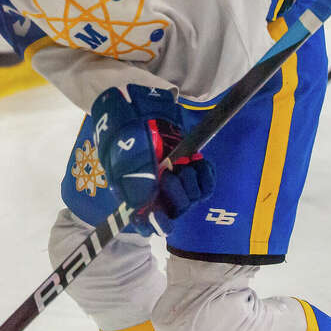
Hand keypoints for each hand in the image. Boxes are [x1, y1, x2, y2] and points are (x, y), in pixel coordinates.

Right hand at [92, 85, 214, 236]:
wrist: (137, 106)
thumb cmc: (125, 132)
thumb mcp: (124, 158)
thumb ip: (134, 184)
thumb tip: (143, 207)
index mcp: (137, 195)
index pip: (149, 223)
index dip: (157, 224)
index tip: (161, 217)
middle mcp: (158, 193)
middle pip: (176, 210)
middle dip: (175, 195)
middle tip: (168, 175)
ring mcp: (176, 181)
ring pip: (193, 198)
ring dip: (190, 182)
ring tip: (180, 163)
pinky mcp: (190, 169)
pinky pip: (207, 184)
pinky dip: (205, 174)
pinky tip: (198, 162)